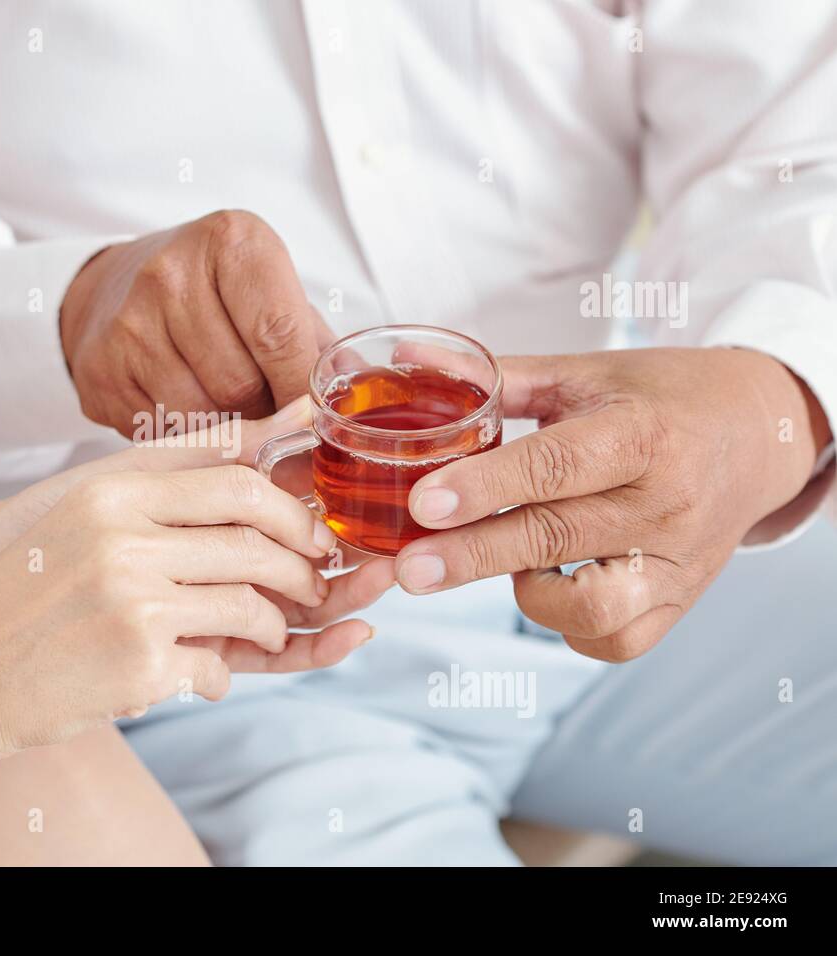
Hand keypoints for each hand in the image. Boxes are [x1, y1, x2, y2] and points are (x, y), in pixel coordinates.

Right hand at [0, 461, 390, 759]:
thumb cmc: (23, 587)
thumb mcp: (84, 511)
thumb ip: (171, 472)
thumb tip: (276, 427)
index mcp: (114, 497)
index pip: (238, 487)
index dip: (291, 514)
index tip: (311, 537)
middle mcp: (125, 542)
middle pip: (255, 546)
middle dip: (302, 574)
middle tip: (313, 590)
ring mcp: (133, 604)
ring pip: (249, 609)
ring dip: (273, 630)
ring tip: (266, 636)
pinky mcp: (138, 667)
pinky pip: (217, 669)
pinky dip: (221, 677)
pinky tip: (206, 679)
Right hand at [60, 209, 333, 434]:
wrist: (115, 286)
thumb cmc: (214, 293)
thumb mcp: (269, 291)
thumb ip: (313, 345)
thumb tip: (353, 410)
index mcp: (230, 242)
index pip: (280, 333)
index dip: (302, 390)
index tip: (316, 421)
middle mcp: (170, 275)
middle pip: (239, 384)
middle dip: (263, 414)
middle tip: (269, 418)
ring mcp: (128, 323)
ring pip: (198, 414)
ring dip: (223, 430)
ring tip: (229, 415)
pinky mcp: (100, 369)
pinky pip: (158, 429)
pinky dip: (182, 436)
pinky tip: (186, 412)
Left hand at [394, 348, 832, 661]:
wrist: (758, 433)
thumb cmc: (654, 397)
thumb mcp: (581, 373)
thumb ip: (494, 377)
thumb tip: (400, 357)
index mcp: (642, 432)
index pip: (555, 465)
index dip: (484, 487)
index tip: (422, 504)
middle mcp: (667, 502)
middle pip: (556, 539)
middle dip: (471, 557)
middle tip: (408, 569)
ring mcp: (679, 561)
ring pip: (592, 608)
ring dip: (526, 593)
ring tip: (499, 557)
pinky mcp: (681, 602)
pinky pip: (613, 640)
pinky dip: (565, 623)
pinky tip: (545, 585)